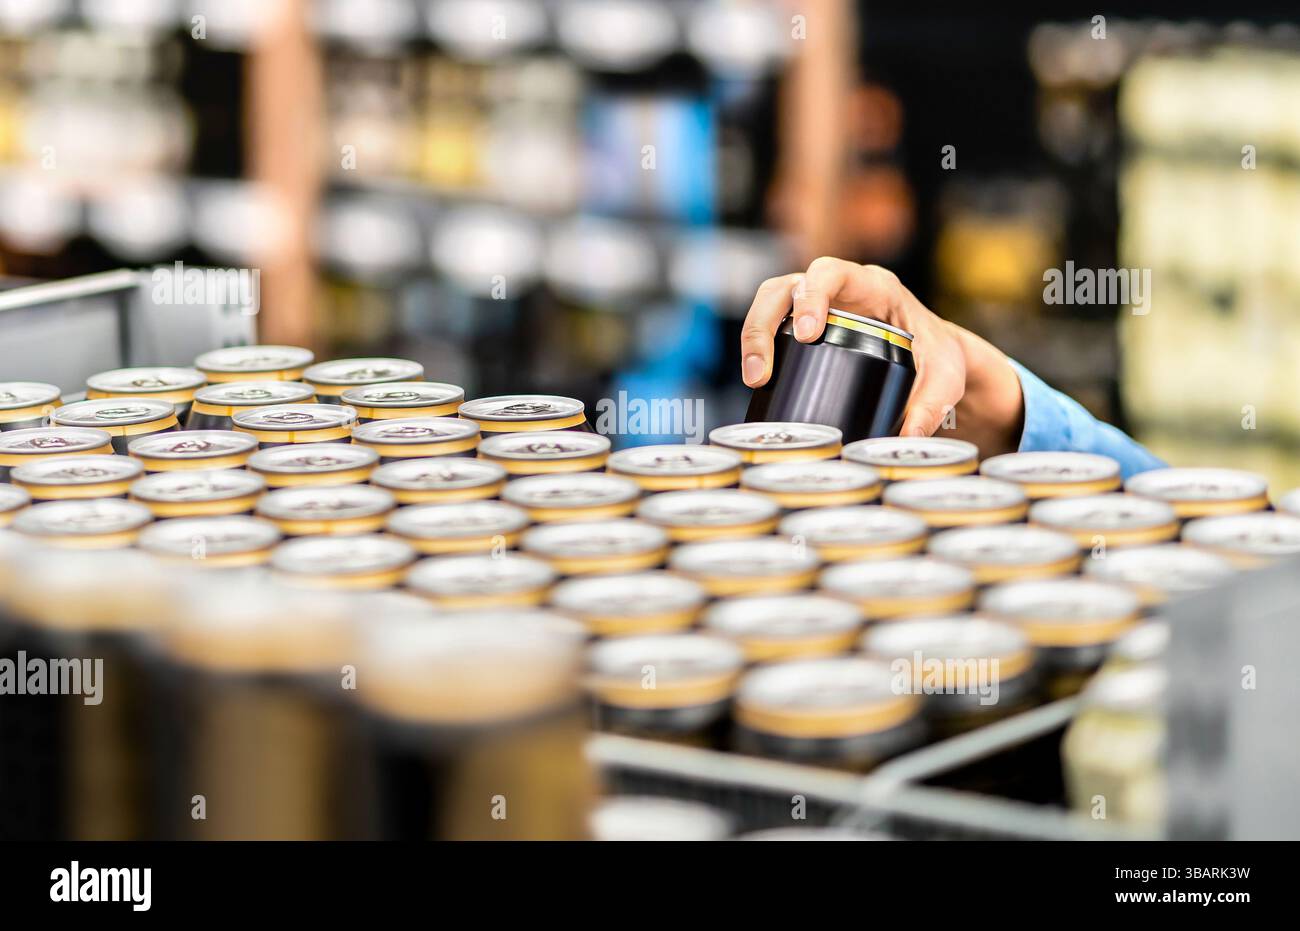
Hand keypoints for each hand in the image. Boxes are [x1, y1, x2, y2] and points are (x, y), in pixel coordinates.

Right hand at [740, 257, 1025, 457]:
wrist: (932, 360)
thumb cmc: (937, 355)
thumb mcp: (946, 377)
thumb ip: (932, 405)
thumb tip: (907, 436)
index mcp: (873, 286)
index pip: (831, 273)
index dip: (812, 297)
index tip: (807, 334)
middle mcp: (839, 289)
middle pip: (786, 287)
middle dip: (766, 323)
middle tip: (762, 369)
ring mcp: (816, 306)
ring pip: (770, 303)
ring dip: (754, 337)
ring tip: (755, 379)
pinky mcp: (802, 327)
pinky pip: (771, 327)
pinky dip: (758, 350)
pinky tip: (758, 381)